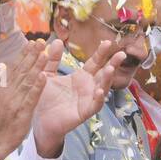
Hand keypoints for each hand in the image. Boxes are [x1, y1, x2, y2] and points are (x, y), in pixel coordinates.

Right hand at [0, 40, 55, 159]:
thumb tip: (1, 66)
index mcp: (1, 87)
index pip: (14, 67)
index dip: (24, 55)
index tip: (32, 43)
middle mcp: (7, 91)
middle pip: (21, 70)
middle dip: (32, 55)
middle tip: (41, 42)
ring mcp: (15, 101)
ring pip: (27, 80)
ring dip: (36, 66)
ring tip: (45, 53)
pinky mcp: (22, 112)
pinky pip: (31, 97)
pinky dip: (37, 86)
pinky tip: (44, 76)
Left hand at [32, 40, 126, 156]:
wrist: (39, 119)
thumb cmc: (44, 97)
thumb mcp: (47, 74)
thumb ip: (52, 59)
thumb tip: (57, 40)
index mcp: (81, 77)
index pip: (95, 62)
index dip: (102, 53)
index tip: (108, 42)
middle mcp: (88, 88)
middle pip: (104, 73)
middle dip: (113, 64)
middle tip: (121, 54)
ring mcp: (88, 100)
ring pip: (103, 88)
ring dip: (108, 79)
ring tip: (111, 69)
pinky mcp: (84, 113)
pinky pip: (95, 105)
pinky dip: (99, 99)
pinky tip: (100, 91)